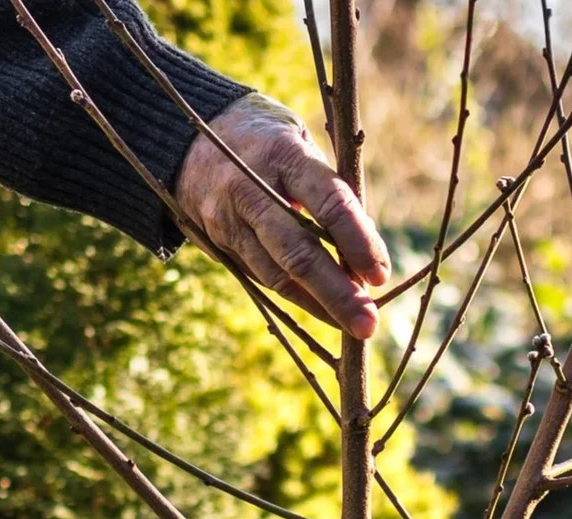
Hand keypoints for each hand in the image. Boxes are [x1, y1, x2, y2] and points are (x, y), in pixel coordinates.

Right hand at [175, 92, 389, 338]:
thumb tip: (367, 254)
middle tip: (368, 322)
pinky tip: (324, 312)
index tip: (381, 275)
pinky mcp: (219, 243)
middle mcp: (250, 187)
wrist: (190, 139)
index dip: (358, 243)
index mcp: (283, 154)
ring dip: (320, 305)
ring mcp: (229, 219)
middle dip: (337, 293)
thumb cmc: (268, 142)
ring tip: (353, 325)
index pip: (328, 203)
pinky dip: (298, 299)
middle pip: (299, 252)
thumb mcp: (300, 145)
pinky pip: (264, 279)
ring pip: (278, 275)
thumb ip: (331, 192)